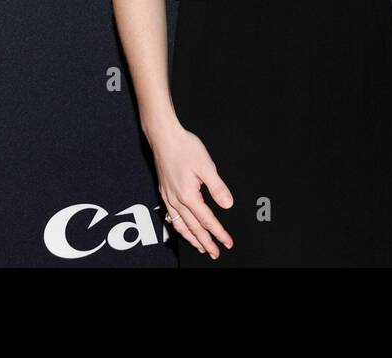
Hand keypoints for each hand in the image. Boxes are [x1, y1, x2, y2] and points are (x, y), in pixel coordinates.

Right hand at [150, 120, 234, 257]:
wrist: (164, 137)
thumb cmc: (185, 148)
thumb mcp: (207, 166)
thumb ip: (217, 188)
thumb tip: (227, 205)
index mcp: (188, 195)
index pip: (207, 220)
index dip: (218, 233)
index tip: (227, 242)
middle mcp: (176, 200)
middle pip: (193, 227)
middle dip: (205, 242)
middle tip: (215, 253)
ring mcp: (168, 197)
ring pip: (180, 225)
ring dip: (191, 238)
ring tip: (200, 247)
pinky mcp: (164, 191)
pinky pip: (172, 216)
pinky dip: (179, 227)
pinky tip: (183, 228)